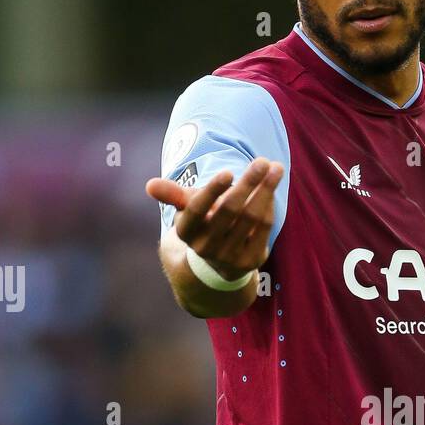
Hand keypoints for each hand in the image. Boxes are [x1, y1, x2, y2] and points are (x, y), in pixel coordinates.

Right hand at [146, 157, 283, 280]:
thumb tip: (149, 185)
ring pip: (251, 217)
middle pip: (230, 210)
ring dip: (265, 190)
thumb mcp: (188, 208)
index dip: (212, 190)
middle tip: (262, 161)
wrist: (220, 263)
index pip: (197, 209)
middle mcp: (206, 247)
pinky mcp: (251, 261)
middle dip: (248, 183)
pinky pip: (263, 228)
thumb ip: (173, 194)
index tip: (228, 171)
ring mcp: (230, 256)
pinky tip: (271, 187)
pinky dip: (269, 205)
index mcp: (186, 232)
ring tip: (275, 167)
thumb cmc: (205, 223)